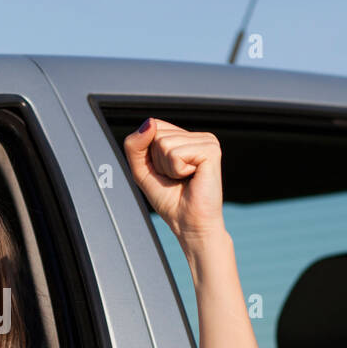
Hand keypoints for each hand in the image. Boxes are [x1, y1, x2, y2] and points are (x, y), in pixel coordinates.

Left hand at [123, 118, 225, 242]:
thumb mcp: (142, 170)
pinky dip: (177, 170)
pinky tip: (192, 177)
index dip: (148, 153)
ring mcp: (207, 141)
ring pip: (164, 142)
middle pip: (156, 134)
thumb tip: (149, 123)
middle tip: (175, 178)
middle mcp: (198, 136)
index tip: (164, 172)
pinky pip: (175, 153)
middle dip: (158, 162)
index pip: (153, 126)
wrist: (190, 224)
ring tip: (183, 179)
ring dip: (167, 167)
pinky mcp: (211, 150)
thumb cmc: (170, 200)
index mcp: (185, 138)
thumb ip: (135, 145)